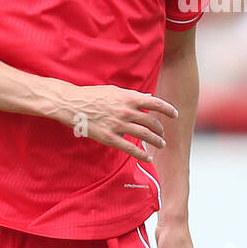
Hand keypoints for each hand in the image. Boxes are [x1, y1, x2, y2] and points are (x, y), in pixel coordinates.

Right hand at [54, 84, 177, 161]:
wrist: (72, 105)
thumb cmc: (92, 95)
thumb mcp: (114, 90)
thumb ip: (132, 96)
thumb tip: (149, 97)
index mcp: (128, 98)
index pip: (155, 103)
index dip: (168, 109)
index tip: (174, 114)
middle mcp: (126, 111)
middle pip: (151, 122)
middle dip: (160, 129)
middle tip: (162, 134)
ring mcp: (118, 125)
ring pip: (145, 135)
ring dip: (156, 141)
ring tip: (160, 144)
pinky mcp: (110, 138)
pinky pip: (130, 148)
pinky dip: (142, 154)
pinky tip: (148, 157)